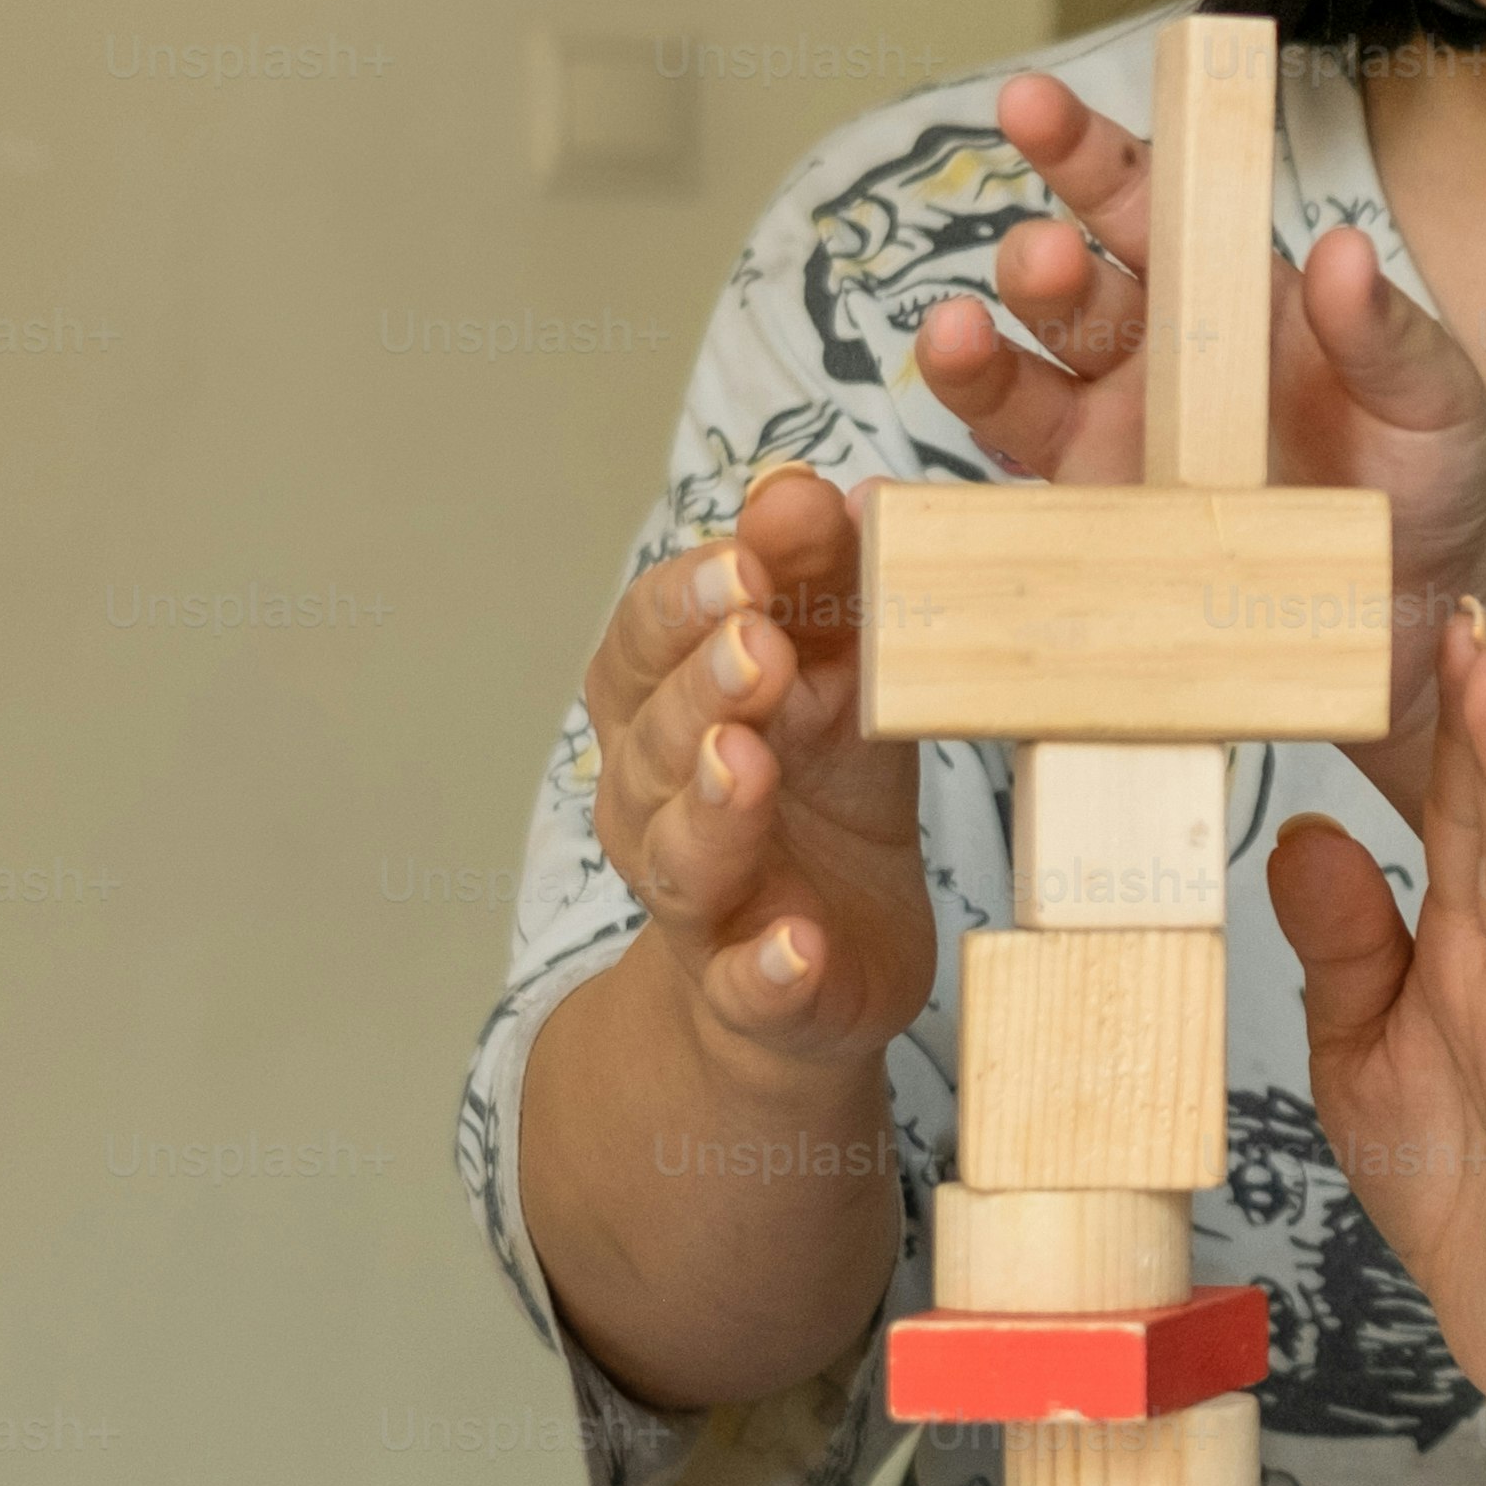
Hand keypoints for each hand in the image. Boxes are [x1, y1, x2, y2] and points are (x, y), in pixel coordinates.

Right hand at [574, 465, 933, 1077]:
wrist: (820, 969)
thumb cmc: (823, 794)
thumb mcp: (840, 680)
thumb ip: (827, 591)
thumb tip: (815, 486)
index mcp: (671, 713)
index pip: (645, 643)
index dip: (688, 600)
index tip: (753, 558)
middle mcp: (662, 808)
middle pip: (652, 742)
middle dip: (701, 688)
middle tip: (757, 644)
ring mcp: (707, 908)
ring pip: (682, 857)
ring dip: (714, 807)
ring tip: (748, 763)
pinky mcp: (758, 999)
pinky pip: (748, 988)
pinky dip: (767, 968)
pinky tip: (795, 945)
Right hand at [916, 67, 1485, 782]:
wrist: (1432, 612)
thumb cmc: (1436, 479)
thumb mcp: (1435, 398)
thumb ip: (1387, 333)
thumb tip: (1342, 250)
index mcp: (1231, 296)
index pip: (1146, 204)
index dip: (1085, 153)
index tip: (1030, 103)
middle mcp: (1158, 363)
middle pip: (1069, 293)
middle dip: (1042, 266)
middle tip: (1042, 256)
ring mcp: (1119, 449)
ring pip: (1023, 389)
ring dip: (981, 359)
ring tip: (958, 335)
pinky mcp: (1104, 537)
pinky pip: (1022, 507)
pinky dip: (968, 488)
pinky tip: (920, 474)